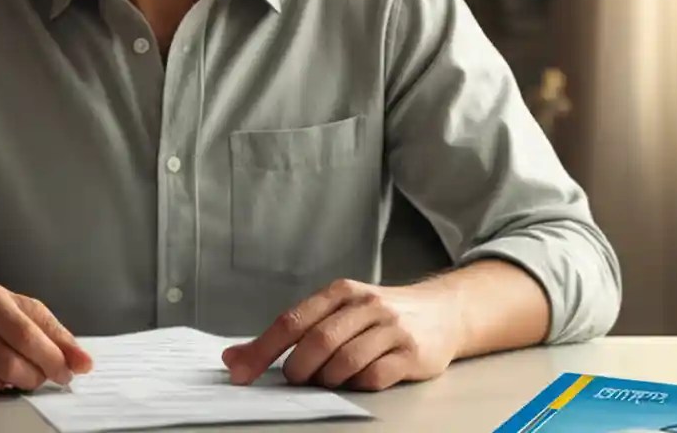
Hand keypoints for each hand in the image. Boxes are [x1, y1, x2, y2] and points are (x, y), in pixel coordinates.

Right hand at [0, 279, 92, 394]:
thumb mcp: (10, 303)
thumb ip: (47, 328)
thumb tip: (82, 361)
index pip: (26, 333)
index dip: (53, 357)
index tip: (72, 370)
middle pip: (10, 363)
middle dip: (38, 375)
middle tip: (49, 376)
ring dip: (15, 382)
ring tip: (20, 370)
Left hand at [221, 278, 459, 391]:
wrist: (443, 311)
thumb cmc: (378, 316)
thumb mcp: (337, 312)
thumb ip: (291, 332)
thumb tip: (233, 358)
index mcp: (340, 292)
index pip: (292, 320)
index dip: (262, 349)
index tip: (239, 373)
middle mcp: (366, 305)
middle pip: (318, 342)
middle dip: (299, 369)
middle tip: (298, 380)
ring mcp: (391, 328)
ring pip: (345, 362)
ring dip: (329, 379)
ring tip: (331, 379)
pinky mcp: (412, 353)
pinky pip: (374, 377)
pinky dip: (359, 385)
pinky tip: (360, 380)